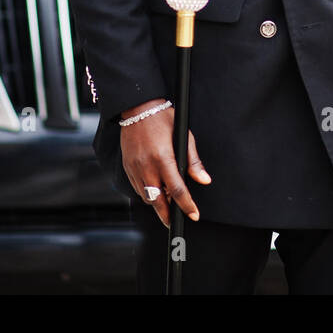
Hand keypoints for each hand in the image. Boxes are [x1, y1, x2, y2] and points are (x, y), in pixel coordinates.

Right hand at [120, 99, 210, 226]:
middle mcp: (147, 166)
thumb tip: (204, 180)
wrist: (137, 107)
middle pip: (157, 200)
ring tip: (167, 207)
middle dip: (167, 216)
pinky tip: (154, 192)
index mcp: (163, 158)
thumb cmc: (163, 118)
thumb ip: (193, 160)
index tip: (193, 215)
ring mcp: (135, 167)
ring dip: (157, 204)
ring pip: (146, 196)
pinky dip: (146, 194)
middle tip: (175, 224)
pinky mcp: (127, 166)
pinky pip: (137, 188)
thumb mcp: (183, 135)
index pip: (177, 190)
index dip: (186, 205)